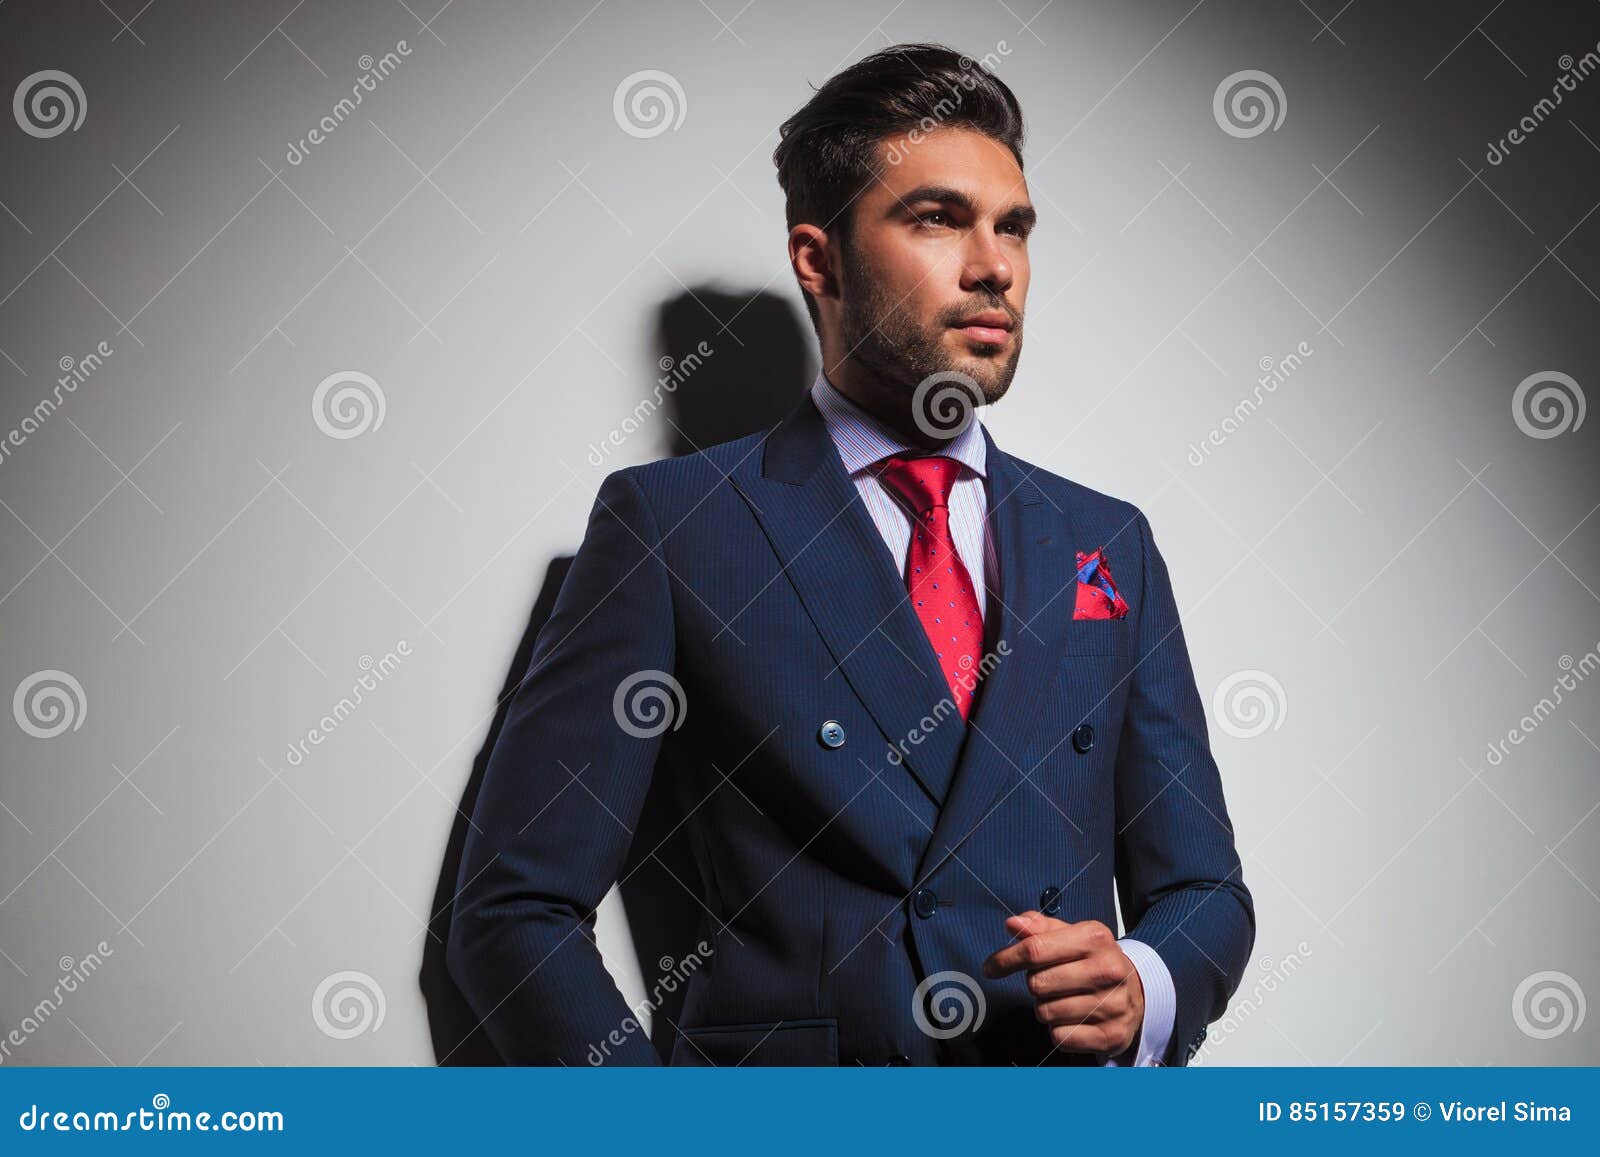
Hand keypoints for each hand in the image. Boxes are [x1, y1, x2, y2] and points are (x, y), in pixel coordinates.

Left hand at [981, 911, 1144, 1057]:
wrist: (1138, 992)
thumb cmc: (1095, 961)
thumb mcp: (1072, 935)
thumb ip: (1039, 928)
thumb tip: (1012, 923)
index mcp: (1094, 938)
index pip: (1035, 949)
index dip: (1006, 959)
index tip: (991, 967)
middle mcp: (1107, 969)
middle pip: (1037, 983)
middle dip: (1034, 984)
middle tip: (1049, 982)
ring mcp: (1113, 1004)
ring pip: (1046, 1012)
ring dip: (1045, 1008)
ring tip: (1064, 999)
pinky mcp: (1112, 1035)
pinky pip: (1060, 1037)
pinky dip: (1058, 1030)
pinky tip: (1073, 1019)